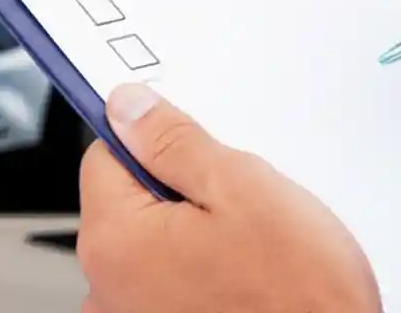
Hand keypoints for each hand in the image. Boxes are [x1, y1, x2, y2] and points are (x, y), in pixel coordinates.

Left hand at [76, 83, 381, 312]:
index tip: (187, 144)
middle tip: (236, 207)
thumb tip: (128, 107)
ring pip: (151, 242)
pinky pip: (165, 282)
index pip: (104, 155)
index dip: (153, 140)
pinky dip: (196, 272)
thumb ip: (172, 141)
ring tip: (245, 249)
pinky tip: (239, 278)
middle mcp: (108, 289)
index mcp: (115, 241)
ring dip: (190, 234)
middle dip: (178, 191)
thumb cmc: (297, 292)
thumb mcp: (240, 185)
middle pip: (128, 202)